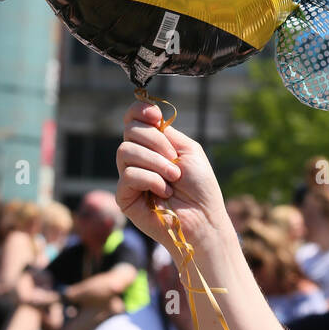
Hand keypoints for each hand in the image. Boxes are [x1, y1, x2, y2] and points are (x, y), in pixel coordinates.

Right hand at [116, 100, 228, 254]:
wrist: (203, 218)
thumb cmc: (200, 186)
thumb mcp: (187, 149)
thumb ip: (165, 132)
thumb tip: (146, 118)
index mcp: (152, 144)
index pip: (132, 119)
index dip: (138, 111)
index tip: (154, 116)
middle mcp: (138, 158)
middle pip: (129, 131)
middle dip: (155, 141)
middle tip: (174, 159)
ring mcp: (129, 177)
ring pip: (125, 151)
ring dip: (155, 162)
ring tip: (173, 178)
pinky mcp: (124, 197)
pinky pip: (128, 175)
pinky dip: (151, 180)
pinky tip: (164, 191)